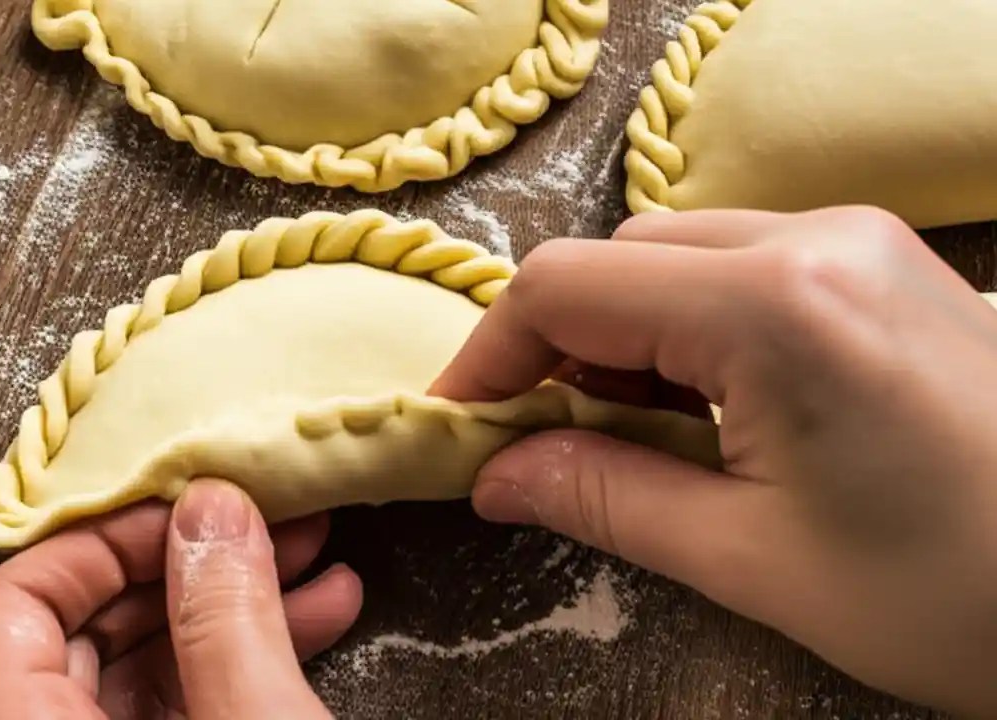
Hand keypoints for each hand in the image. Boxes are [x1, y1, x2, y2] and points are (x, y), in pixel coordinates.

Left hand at [0, 480, 360, 718]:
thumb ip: (224, 622)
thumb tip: (209, 509)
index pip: (6, 609)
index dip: (91, 541)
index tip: (181, 508)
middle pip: (81, 625)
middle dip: (188, 560)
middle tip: (264, 516)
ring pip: (146, 662)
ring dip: (234, 601)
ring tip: (314, 555)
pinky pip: (188, 702)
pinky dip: (249, 657)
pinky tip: (321, 614)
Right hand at [431, 207, 996, 716]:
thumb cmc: (956, 593)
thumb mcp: (753, 561)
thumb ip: (605, 499)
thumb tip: (497, 475)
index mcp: (776, 302)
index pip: (569, 286)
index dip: (493, 356)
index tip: (462, 427)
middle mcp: (817, 238)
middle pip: (620, 261)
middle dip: (561, 350)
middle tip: (546, 448)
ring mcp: (859, 244)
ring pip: (678, 259)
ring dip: (626, 342)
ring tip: (632, 444)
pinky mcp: (881, 267)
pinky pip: (743, 270)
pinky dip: (691, 335)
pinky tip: (705, 415)